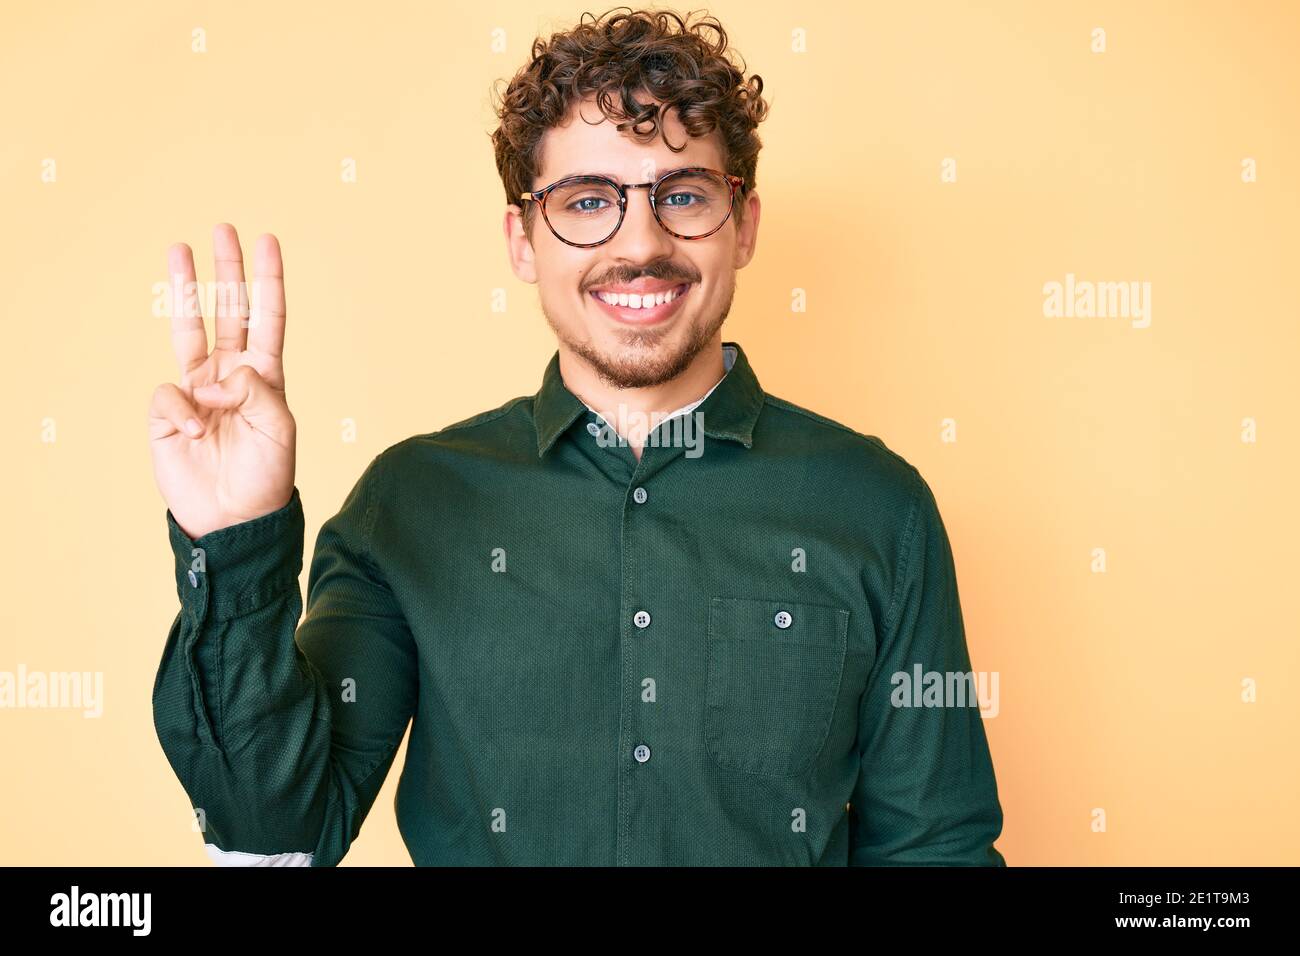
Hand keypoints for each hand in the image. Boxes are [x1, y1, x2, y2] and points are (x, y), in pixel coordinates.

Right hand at [149, 223, 295, 539]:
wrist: (234, 519)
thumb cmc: (265, 477)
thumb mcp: (279, 430)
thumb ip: (257, 391)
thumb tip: (222, 373)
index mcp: (265, 377)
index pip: (268, 319)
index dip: (268, 281)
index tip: (268, 242)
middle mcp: (231, 375)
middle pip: (228, 310)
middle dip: (227, 270)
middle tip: (224, 229)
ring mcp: (197, 390)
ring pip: (188, 328)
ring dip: (184, 289)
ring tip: (179, 248)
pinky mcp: (168, 412)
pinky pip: (169, 394)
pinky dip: (181, 411)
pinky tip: (192, 432)